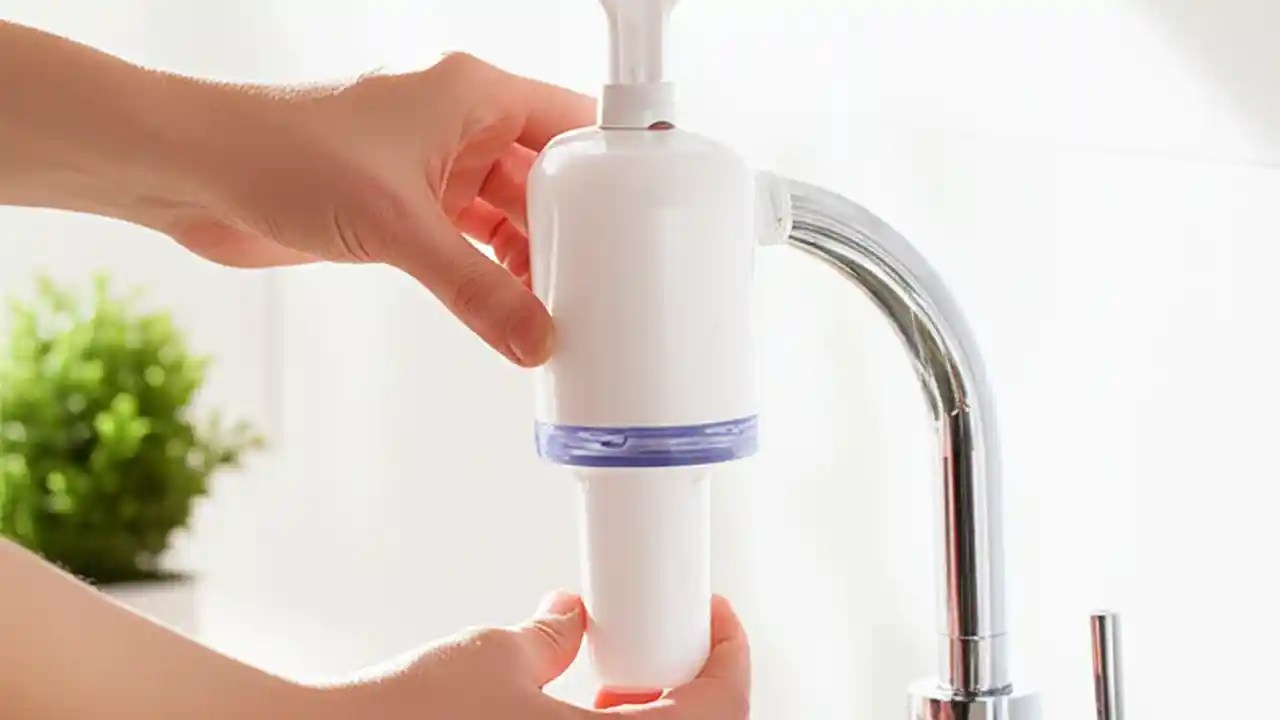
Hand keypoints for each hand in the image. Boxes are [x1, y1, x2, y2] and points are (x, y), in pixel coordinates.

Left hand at [168, 54, 593, 366]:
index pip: (573, 123)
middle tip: (610, 282)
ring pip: (509, 215)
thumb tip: (535, 339)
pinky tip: (515, 311)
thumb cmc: (284, 153)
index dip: (613, 166)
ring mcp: (433, 168)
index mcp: (474, 96)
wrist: (195, 173)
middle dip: (575, 229)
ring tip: (568, 307)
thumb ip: (474, 289)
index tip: (650, 213)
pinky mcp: (405, 209)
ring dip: (533, 259)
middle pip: (547, 178)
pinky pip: (471, 244)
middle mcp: (461, 126)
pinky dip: (492, 275)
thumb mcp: (398, 226)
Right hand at [319, 592, 750, 719]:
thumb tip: (567, 616)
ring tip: (611, 679)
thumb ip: (550, 635)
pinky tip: (569, 712)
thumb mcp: (497, 655)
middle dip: (687, 689)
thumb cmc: (411, 716)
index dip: (731, 655)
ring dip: (643, 716)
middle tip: (660, 646)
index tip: (716, 615)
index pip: (722, 711)